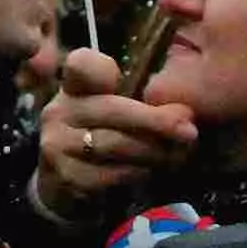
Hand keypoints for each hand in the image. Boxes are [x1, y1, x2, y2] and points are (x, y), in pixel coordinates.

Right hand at [34, 48, 196, 223]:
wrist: (62, 182)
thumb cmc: (98, 136)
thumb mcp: (109, 111)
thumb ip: (139, 102)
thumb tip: (183, 114)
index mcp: (73, 86)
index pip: (82, 65)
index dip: (105, 68)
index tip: (138, 82)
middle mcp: (59, 110)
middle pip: (112, 109)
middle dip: (156, 120)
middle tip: (189, 130)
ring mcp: (58, 143)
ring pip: (114, 144)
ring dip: (152, 151)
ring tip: (177, 154)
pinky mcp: (65, 176)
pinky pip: (110, 174)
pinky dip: (137, 173)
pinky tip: (152, 171)